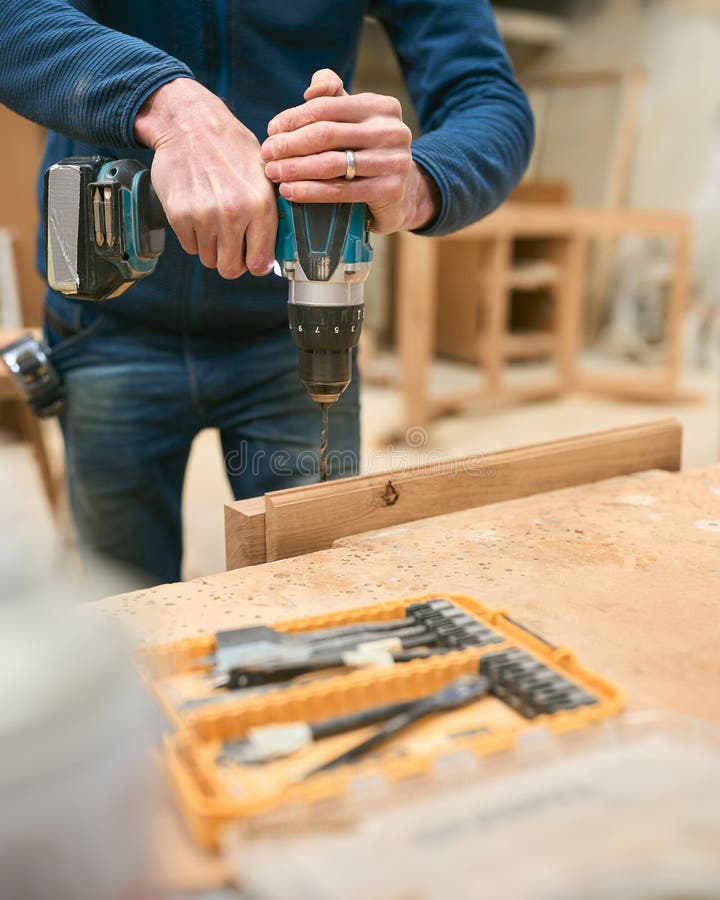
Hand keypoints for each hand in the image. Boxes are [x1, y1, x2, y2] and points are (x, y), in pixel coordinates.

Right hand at [134, 78, 276, 278]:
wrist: (190, 124)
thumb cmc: (230, 148)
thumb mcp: (263, 177)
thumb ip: (269, 216)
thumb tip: (270, 255)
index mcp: (260, 205)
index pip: (260, 264)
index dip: (255, 265)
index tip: (251, 258)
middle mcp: (233, 214)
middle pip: (231, 269)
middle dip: (231, 260)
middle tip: (230, 244)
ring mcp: (204, 216)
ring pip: (208, 260)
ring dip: (211, 247)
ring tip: (213, 220)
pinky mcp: (179, 215)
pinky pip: (189, 247)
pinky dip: (193, 237)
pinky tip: (197, 213)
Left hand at [261, 69, 439, 233]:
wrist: (401, 194)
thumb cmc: (365, 152)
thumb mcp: (353, 119)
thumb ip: (331, 96)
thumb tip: (310, 91)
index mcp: (381, 107)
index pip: (326, 106)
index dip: (293, 118)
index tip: (271, 131)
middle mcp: (392, 131)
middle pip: (326, 134)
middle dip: (289, 144)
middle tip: (267, 155)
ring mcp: (394, 161)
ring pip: (331, 164)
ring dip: (295, 169)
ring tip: (273, 173)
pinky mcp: (389, 190)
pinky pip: (340, 190)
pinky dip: (310, 192)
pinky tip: (290, 192)